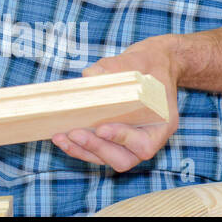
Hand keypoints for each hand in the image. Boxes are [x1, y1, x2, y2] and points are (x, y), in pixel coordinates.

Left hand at [51, 35, 180, 172]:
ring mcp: (129, 144)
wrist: (151, 64)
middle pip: (123, 159)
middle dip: (96, 147)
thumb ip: (115, 68)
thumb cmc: (148, 64)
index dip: (122, 138)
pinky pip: (97, 151)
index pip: (144, 145)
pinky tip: (60, 136)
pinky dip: (78, 146)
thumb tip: (89, 76)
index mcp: (162, 125)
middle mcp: (147, 140)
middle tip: (74, 133)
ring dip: (81, 150)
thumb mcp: (136, 61)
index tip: (101, 128)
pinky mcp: (113, 140)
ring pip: (106, 159)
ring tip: (59, 137)